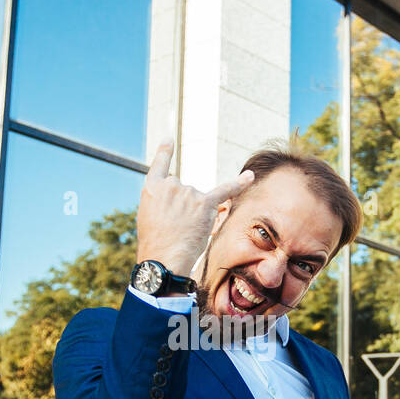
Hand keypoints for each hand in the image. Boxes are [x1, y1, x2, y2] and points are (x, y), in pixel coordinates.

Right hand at [135, 135, 254, 275]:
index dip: (165, 152)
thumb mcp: (148, 217)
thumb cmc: (155, 243)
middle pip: (183, 190)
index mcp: (151, 187)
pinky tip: (251, 176)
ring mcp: (188, 193)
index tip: (169, 139)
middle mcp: (171, 185)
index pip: (160, 165)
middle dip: (182, 208)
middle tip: (173, 229)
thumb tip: (187, 202)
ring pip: (199, 200)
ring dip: (195, 216)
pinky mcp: (205, 204)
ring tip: (184, 233)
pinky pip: (225, 191)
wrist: (163, 259)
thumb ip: (162, 202)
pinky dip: (239, 184)